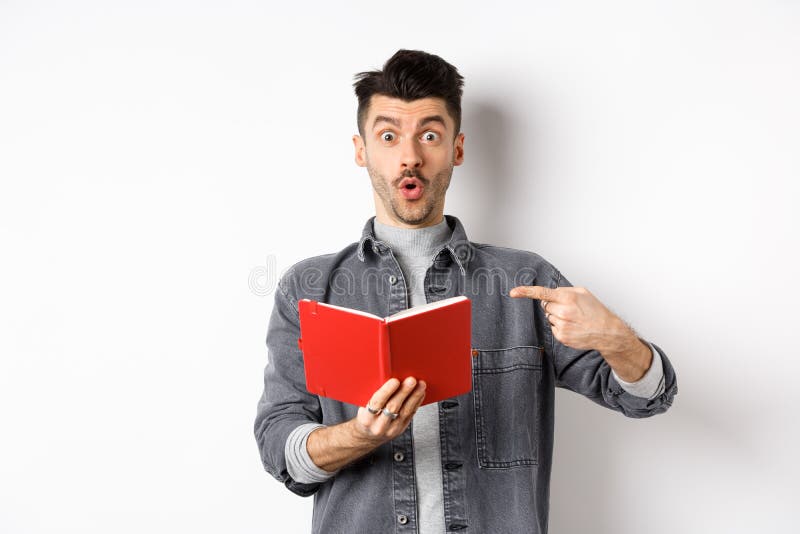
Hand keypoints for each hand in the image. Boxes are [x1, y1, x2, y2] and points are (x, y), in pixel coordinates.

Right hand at [354, 377, 426, 444]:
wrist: (368, 436)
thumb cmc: (366, 417)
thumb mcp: (364, 407)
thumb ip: (374, 396)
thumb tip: (388, 377)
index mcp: (366, 418)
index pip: (376, 403)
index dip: (386, 391)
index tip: (395, 381)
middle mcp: (379, 426)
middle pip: (393, 407)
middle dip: (404, 392)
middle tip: (411, 380)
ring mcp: (391, 429)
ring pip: (405, 411)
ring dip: (414, 396)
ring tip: (420, 385)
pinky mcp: (401, 429)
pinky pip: (411, 415)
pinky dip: (417, 402)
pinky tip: (420, 394)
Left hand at [509, 285, 625, 350]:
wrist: (607, 332)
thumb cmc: (596, 311)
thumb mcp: (583, 292)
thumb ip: (564, 290)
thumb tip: (550, 293)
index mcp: (567, 297)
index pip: (542, 293)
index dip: (525, 292)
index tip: (513, 292)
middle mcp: (563, 311)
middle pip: (545, 306)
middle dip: (553, 306)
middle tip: (570, 309)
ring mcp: (561, 325)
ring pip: (549, 317)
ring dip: (557, 317)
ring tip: (574, 319)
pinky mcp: (561, 336)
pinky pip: (553, 328)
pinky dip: (560, 327)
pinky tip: (573, 327)